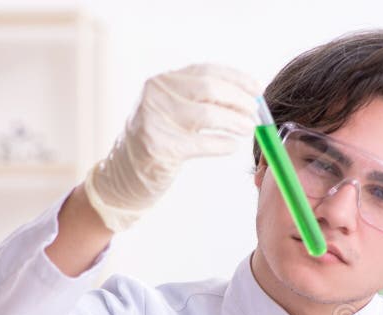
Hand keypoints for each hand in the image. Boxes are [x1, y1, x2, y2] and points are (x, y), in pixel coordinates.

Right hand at [84, 63, 261, 231]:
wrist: (124, 175)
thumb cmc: (157, 143)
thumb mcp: (171, 112)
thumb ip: (199, 100)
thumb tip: (246, 97)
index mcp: (162, 81)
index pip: (207, 71)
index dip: (237, 79)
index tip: (258, 89)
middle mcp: (156, 95)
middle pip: (210, 89)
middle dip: (239, 100)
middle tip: (256, 114)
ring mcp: (155, 120)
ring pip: (209, 115)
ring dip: (235, 122)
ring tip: (249, 129)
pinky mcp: (160, 147)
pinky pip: (203, 143)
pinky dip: (222, 144)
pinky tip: (232, 147)